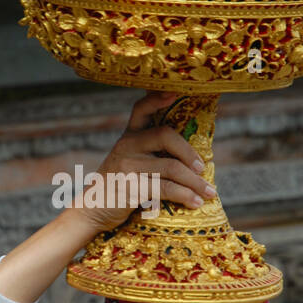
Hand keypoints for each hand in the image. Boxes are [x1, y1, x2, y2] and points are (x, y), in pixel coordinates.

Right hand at [72, 91, 214, 234]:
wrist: (93, 209)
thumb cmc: (120, 186)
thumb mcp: (129, 163)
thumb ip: (150, 154)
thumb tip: (194, 161)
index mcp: (128, 136)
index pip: (141, 109)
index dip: (157, 99)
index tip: (175, 92)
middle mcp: (126, 146)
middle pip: (165, 136)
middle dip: (190, 153)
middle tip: (203, 169)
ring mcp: (127, 165)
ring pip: (171, 167)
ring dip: (195, 182)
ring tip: (209, 193)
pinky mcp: (130, 186)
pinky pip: (166, 188)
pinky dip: (185, 196)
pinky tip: (195, 203)